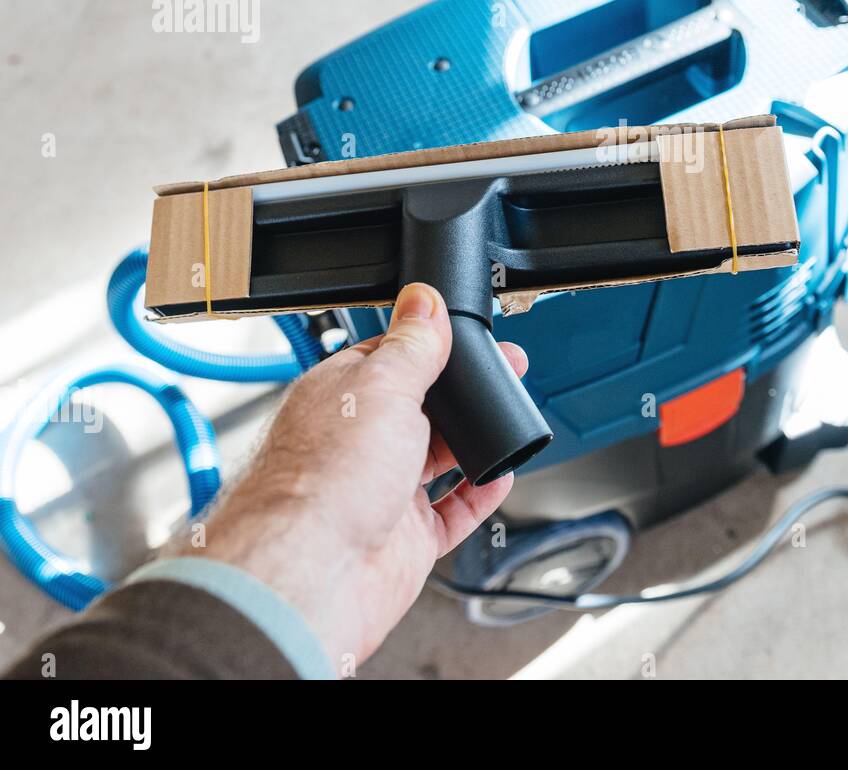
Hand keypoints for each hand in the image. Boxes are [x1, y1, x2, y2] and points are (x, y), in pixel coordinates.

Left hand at [181, 283, 521, 670]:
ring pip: (439, 460)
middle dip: (464, 394)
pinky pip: (453, 512)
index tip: (470, 338)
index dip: (432, 346)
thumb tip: (423, 299)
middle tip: (505, 374)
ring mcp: (382, 492)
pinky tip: (499, 476)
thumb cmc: (324, 479)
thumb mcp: (382, 385)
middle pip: (422, 409)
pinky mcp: (405, 538)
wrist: (315, 572)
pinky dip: (481, 494)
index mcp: (341, 397)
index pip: (390, 359)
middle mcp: (358, 444)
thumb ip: (412, 345)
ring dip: (475, 443)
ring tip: (508, 423)